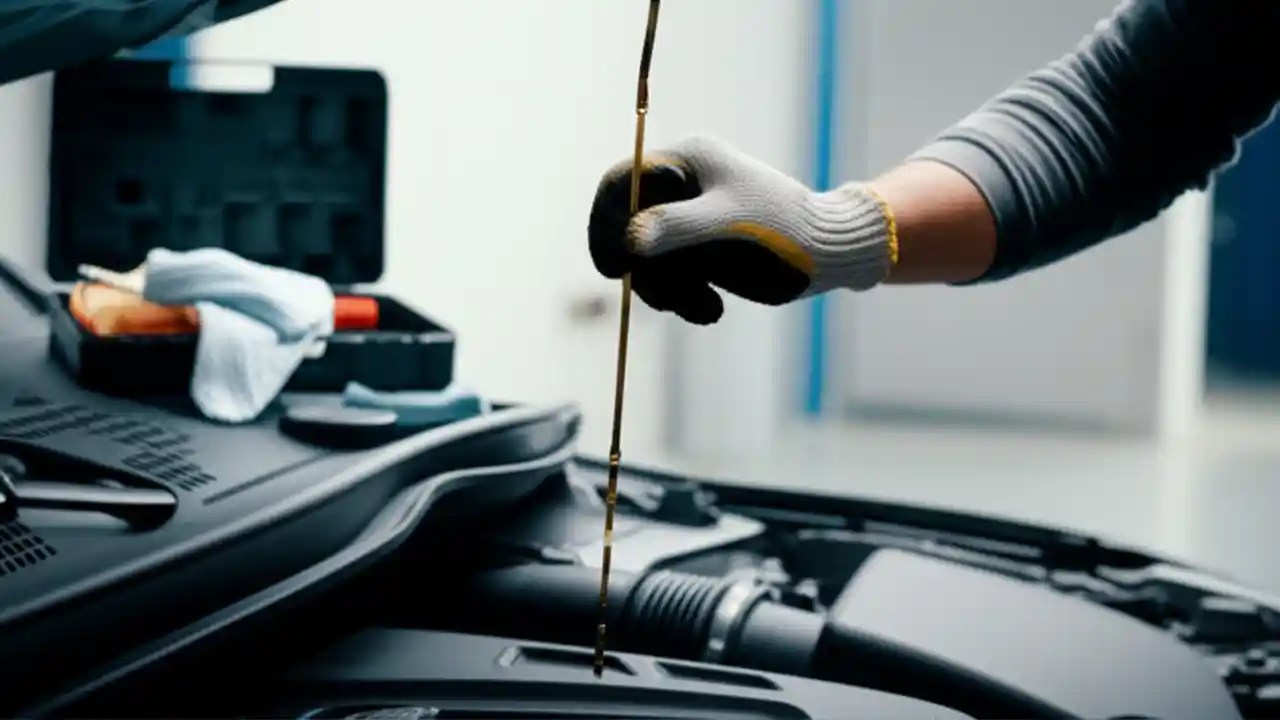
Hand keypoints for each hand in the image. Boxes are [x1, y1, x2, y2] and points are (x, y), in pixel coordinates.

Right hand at [588, 136, 895, 324]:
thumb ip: (677, 227)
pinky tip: (711, 310)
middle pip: (631, 227)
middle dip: (647, 270)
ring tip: (705, 309)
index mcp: (687, 161)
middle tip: (665, 300)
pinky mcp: (700, 249)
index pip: (623, 183)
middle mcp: (683, 186)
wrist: (830, 255)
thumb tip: (629, 239)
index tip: (613, 267)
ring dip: (668, 291)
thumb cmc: (786, 230)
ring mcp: (691, 219)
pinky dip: (684, 297)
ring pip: (649, 259)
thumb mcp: (728, 226)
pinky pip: (671, 275)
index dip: (607, 223)